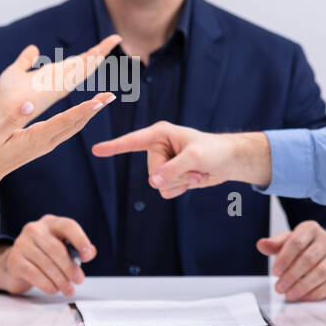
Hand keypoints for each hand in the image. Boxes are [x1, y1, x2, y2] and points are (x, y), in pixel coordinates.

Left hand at [0, 34, 120, 126]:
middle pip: (84, 62)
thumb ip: (25, 61)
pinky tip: (96, 57)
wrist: (4, 109)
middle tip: (115, 38)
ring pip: (83, 66)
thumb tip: (34, 49)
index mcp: (53, 74)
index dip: (88, 53)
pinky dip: (86, 65)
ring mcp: (60, 83)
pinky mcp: (57, 87)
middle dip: (100, 50)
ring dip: (96, 54)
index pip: (75, 61)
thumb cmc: (7, 95)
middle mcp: (60, 78)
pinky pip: (75, 74)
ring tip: (112, 41)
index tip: (101, 43)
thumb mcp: (15, 72)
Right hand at [0, 91, 114, 183]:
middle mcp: (46, 142)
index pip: (64, 121)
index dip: (83, 110)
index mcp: (36, 138)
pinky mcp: (44, 143)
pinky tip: (86, 110)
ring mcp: (47, 144)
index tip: (99, 101)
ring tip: (103, 99)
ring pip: (73, 127)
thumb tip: (29, 105)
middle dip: (94, 109)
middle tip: (111, 95)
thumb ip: (12, 119)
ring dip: (89, 113)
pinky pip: (67, 129)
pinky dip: (79, 118)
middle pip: (76, 124)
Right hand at [0, 215, 95, 296]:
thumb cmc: (44, 256)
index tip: (87, 256)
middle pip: (56, 248)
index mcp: (50, 223)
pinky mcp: (14, 260)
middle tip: (78, 280)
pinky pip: (34, 274)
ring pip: (46, 263)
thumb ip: (77, 249)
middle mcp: (34, 229)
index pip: (67, 226)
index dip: (80, 240)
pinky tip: (54, 289)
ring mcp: (22, 244)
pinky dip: (47, 284)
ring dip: (60, 280)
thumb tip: (90, 252)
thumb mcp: (62, 249)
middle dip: (70, 267)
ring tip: (68, 289)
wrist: (16, 265)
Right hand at [90, 121, 270, 198]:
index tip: (96, 150)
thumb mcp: (194, 158)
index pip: (132, 141)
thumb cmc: (214, 151)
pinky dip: (182, 189)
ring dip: (180, 183)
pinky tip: (195, 179)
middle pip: (151, 172)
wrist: (230, 161)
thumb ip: (171, 170)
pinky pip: (166, 191)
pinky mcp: (170, 176)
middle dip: (174, 175)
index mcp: (160, 134)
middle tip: (194, 167)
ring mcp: (164, 163)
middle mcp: (158, 148)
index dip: (113, 147)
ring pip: (158, 185)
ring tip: (197, 172)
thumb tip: (152, 182)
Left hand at [258, 221, 325, 300]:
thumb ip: (275, 244)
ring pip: (320, 273)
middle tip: (279, 287)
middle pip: (309, 259)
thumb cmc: (304, 247)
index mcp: (311, 229)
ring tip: (289, 294)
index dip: (284, 258)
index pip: (297, 242)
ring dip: (302, 286)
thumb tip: (261, 244)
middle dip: (291, 276)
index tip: (275, 272)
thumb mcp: (288, 241)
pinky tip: (303, 297)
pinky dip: (315, 293)